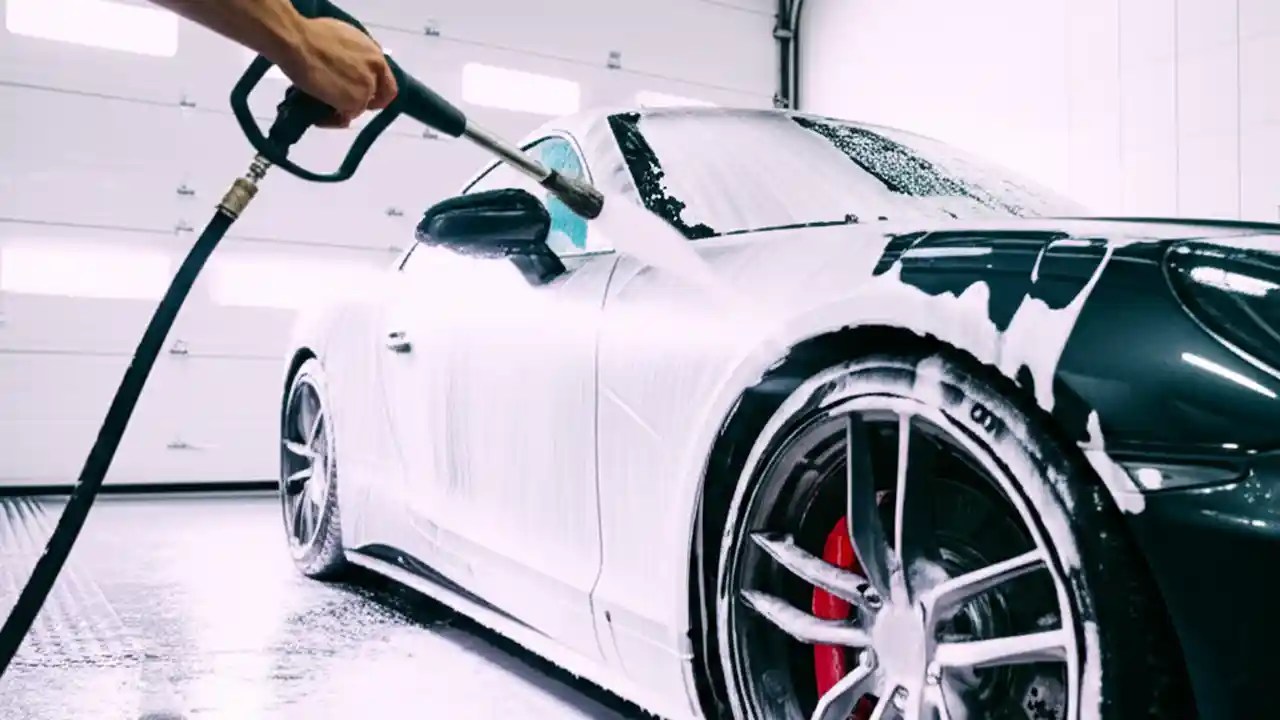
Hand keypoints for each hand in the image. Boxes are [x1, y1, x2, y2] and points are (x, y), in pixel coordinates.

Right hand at [279, 17, 397, 127]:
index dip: (376, 94)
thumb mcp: (344, 39)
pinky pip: (343, 118)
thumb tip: (350, 67)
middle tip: (336, 104)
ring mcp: (367, 88)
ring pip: (356, 109)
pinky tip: (316, 117)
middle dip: (356, 103)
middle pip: (373, 99)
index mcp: (375, 54)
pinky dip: (330, 120)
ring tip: (319, 110)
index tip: (363, 99)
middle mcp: (376, 72)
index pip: (387, 85)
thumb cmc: (310, 35)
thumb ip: (355, 56)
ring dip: (339, 111)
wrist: (298, 42)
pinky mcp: (354, 102)